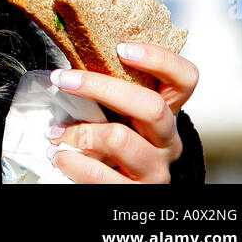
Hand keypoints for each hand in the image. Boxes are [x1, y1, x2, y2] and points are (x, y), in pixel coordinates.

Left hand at [46, 45, 199, 182]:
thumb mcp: (116, 113)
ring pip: (120, 139)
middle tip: (63, 79)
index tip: (122, 48)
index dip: (159, 59)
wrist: (116, 188)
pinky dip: (72, 162)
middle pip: (151, 107)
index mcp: (167, 113)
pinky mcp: (136, 193)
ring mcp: (156, 169)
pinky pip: (101, 175)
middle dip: (100, 87)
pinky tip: (61, 156)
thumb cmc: (111, 141)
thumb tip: (67, 65)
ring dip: (80, 131)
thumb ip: (107, 91)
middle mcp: (168, 141)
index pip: (185, 79)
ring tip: (56, 132)